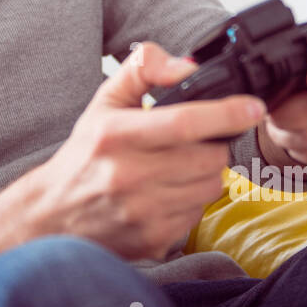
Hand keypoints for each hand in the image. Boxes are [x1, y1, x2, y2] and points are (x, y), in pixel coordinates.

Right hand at [29, 41, 265, 261]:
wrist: (54, 215)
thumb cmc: (86, 154)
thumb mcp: (105, 102)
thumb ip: (143, 70)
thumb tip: (186, 65)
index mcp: (117, 135)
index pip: (184, 122)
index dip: (227, 113)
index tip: (253, 107)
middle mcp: (129, 175)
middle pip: (209, 157)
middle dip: (215, 145)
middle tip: (196, 142)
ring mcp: (142, 212)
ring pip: (210, 187)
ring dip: (205, 173)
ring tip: (178, 167)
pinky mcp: (153, 240)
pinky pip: (196, 214)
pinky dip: (190, 201)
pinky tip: (167, 194)